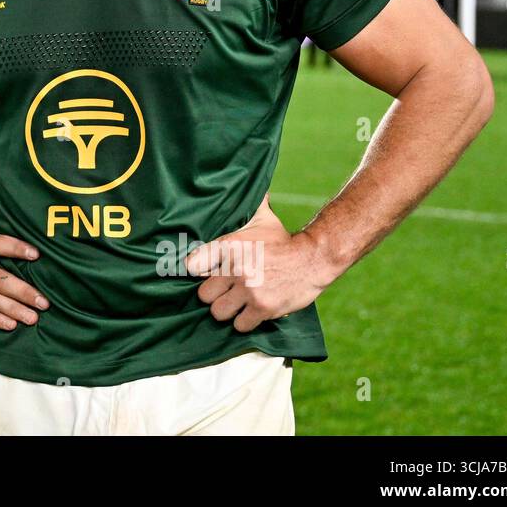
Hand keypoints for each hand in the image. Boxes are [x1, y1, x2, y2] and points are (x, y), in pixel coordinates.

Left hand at [185, 195, 335, 332]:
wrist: (313, 259)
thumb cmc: (283, 241)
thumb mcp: (261, 219)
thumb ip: (244, 207)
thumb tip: (238, 181)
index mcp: (230, 245)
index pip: (193, 265)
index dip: (196, 271)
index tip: (202, 273)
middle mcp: (236, 268)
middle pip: (203, 294)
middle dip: (213, 294)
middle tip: (223, 291)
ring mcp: (249, 290)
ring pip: (218, 312)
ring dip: (226, 310)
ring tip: (235, 304)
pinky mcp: (262, 308)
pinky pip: (239, 325)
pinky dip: (244, 322)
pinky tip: (250, 313)